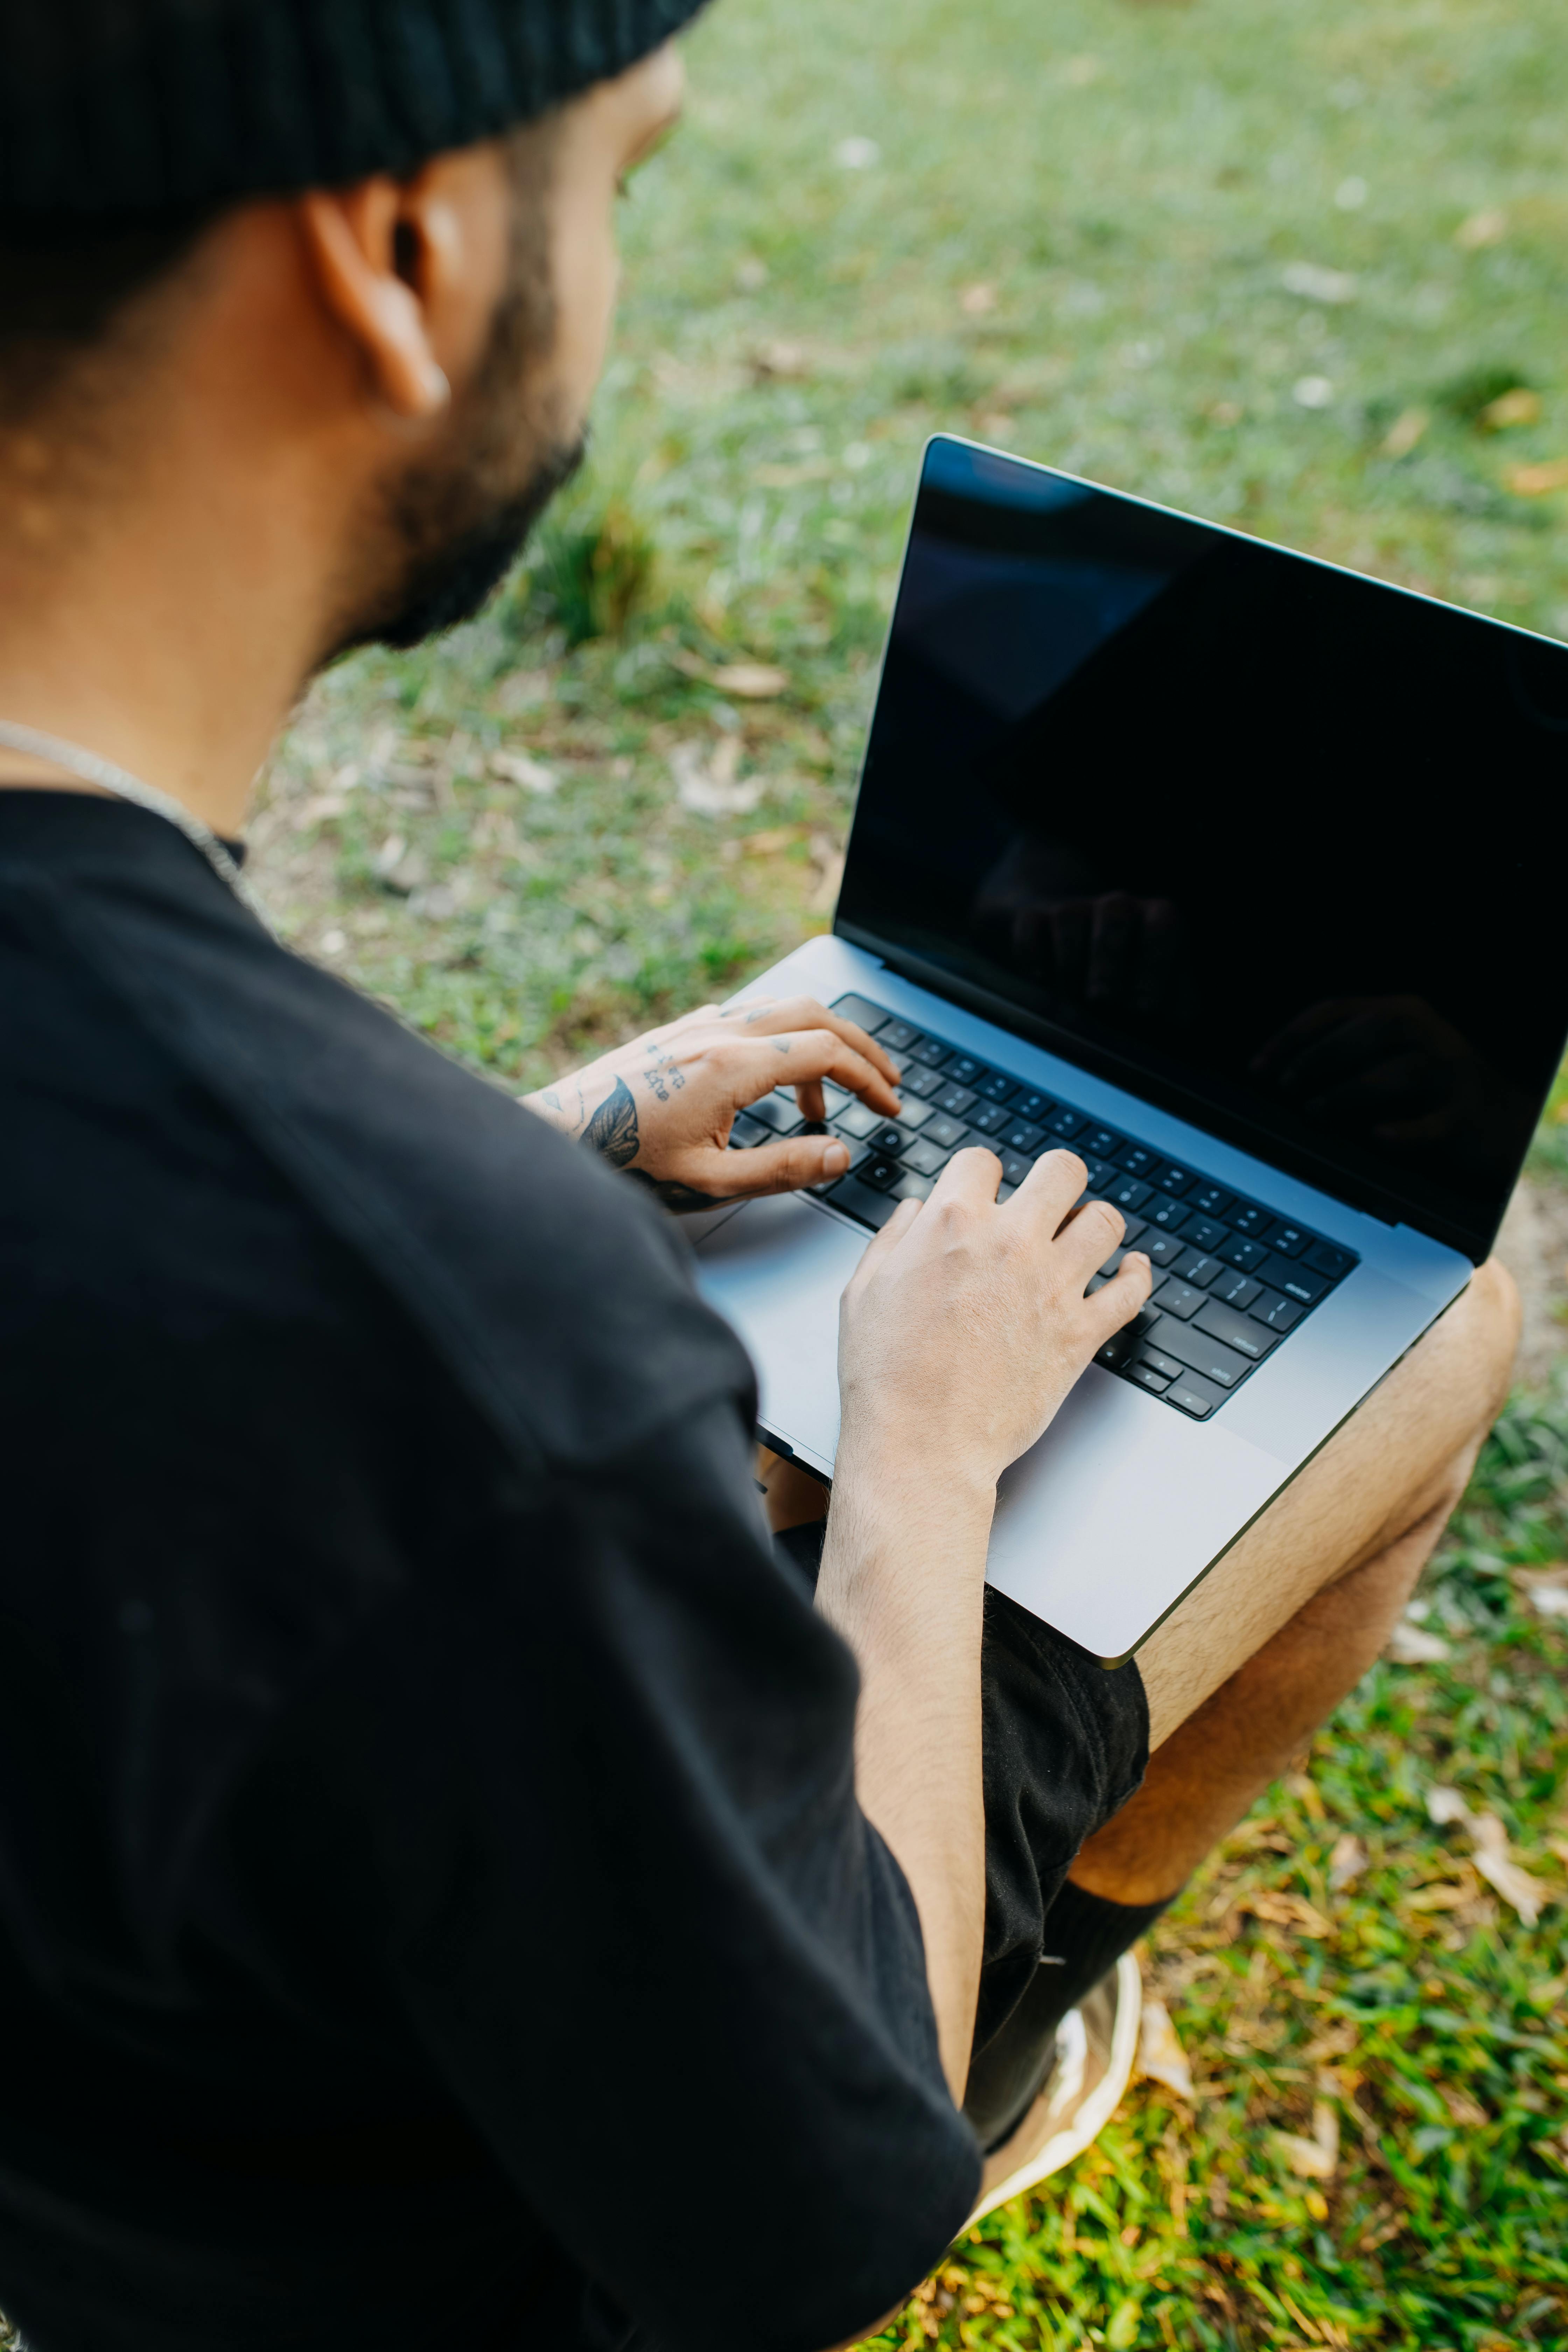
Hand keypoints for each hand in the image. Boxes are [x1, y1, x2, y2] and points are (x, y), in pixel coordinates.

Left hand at [522, 995, 902, 1210]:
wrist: (556, 1135)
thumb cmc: (624, 1162)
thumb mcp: (709, 1183)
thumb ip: (782, 1169)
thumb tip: (841, 1155)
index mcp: (733, 1066)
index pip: (827, 1054)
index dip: (871, 1079)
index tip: (893, 1107)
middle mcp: (719, 1033)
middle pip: (815, 1015)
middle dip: (860, 1047)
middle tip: (887, 1083)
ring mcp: (697, 1027)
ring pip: (781, 1012)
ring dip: (818, 1047)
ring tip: (825, 1108)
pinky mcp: (679, 1032)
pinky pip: (748, 1019)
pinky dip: (780, 1044)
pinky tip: (771, 1088)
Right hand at [837, 1147, 1152, 1488]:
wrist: (920, 1445)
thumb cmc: (886, 1377)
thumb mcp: (862, 1292)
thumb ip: (893, 1239)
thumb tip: (915, 1211)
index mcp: (952, 1224)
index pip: (983, 1161)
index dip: (982, 1175)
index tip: (984, 1192)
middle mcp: (1010, 1243)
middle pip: (1062, 1171)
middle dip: (1055, 1179)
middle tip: (1049, 1197)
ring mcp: (1052, 1286)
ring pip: (1105, 1221)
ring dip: (1095, 1223)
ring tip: (1084, 1235)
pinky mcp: (1081, 1332)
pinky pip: (1131, 1290)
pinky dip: (1137, 1275)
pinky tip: (1131, 1270)